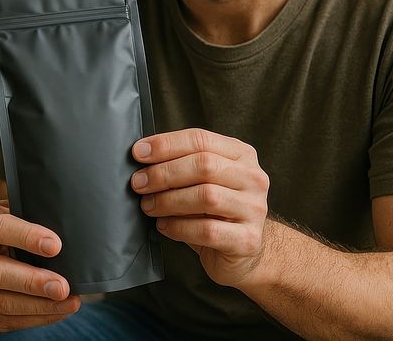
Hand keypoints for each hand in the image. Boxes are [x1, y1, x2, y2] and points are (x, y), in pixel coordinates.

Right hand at [0, 200, 80, 330]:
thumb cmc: (14, 226)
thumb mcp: (19, 211)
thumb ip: (35, 218)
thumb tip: (69, 236)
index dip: (26, 237)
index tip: (56, 246)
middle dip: (32, 282)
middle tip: (63, 287)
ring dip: (38, 306)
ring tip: (69, 302)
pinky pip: (4, 320)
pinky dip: (35, 318)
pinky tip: (58, 311)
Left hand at [130, 128, 271, 287]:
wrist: (243, 253)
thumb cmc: (215, 211)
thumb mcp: (203, 180)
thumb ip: (182, 164)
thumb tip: (143, 156)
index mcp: (241, 154)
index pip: (201, 139)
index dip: (166, 144)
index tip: (138, 153)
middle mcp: (253, 178)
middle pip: (204, 165)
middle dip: (164, 173)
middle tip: (138, 183)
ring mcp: (254, 209)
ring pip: (206, 196)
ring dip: (168, 200)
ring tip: (148, 206)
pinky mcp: (248, 239)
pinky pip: (207, 230)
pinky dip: (178, 227)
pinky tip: (163, 225)